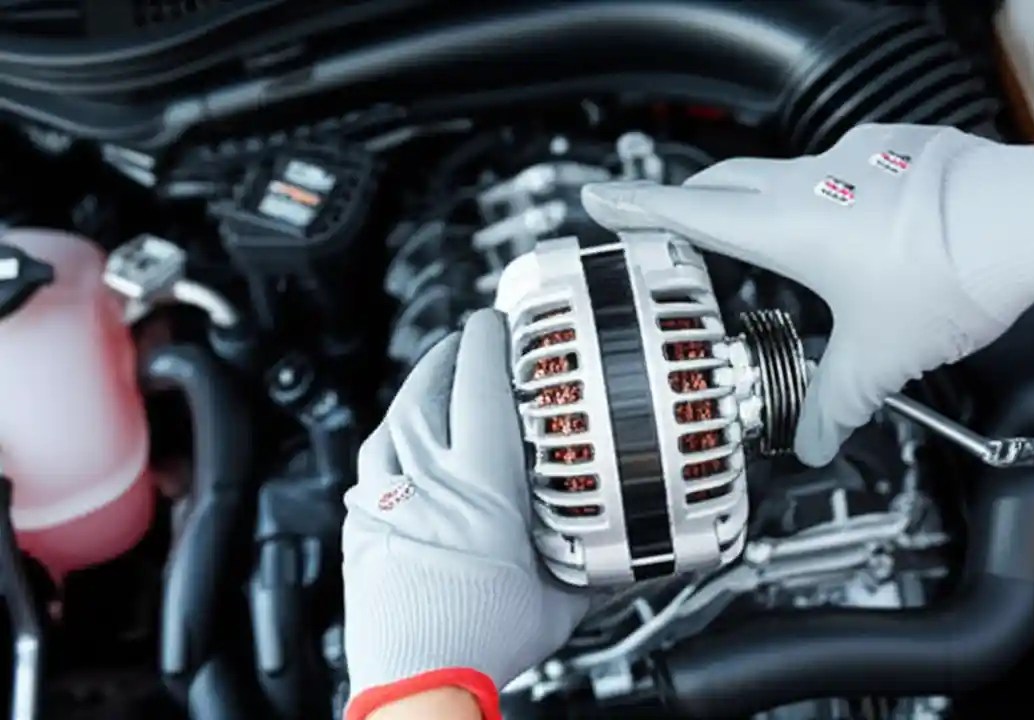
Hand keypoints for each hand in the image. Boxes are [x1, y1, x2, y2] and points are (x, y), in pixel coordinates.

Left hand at [342, 309, 588, 718]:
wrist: (416, 680)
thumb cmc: (480, 643)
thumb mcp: (556, 602)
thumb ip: (600, 573)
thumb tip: (640, 562)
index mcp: (482, 485)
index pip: (479, 382)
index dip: (487, 339)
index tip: (497, 321)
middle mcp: (426, 480)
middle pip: (426, 387)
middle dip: (447, 354)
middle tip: (467, 342)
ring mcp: (385, 497)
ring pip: (392, 420)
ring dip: (415, 392)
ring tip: (436, 386)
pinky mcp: (361, 521)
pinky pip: (370, 461)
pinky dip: (390, 441)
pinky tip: (405, 449)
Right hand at [583, 124, 1033, 466]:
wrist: (1023, 222)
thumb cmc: (948, 277)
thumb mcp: (880, 357)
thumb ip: (839, 403)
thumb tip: (817, 442)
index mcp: (789, 229)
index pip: (689, 214)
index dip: (635, 210)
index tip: (597, 199)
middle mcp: (813, 183)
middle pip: (726, 182)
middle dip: (692, 201)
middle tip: (674, 220)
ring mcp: (854, 158)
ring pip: (788, 173)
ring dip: (772, 202)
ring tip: (782, 242)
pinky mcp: (895, 149)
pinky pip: (847, 167)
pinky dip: (837, 193)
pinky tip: (862, 224)